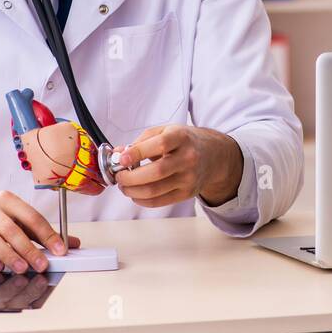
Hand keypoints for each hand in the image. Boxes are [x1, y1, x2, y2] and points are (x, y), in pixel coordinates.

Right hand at [0, 187, 80, 273]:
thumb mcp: (16, 214)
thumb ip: (40, 230)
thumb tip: (70, 244)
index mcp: (8, 200)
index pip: (32, 216)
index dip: (47, 234)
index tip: (60, 250)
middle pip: (12, 229)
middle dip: (29, 249)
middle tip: (41, 264)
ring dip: (8, 255)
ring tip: (22, 268)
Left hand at [113, 126, 242, 208]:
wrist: (212, 155)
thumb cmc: (184, 141)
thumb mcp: (165, 131)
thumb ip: (141, 141)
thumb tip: (118, 154)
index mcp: (182, 137)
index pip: (159, 144)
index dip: (137, 153)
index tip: (121, 158)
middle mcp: (188, 158)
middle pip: (155, 172)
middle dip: (130, 177)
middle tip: (119, 176)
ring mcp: (189, 178)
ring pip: (154, 190)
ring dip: (132, 191)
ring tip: (124, 186)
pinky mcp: (187, 193)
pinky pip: (159, 201)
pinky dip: (141, 200)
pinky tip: (135, 194)